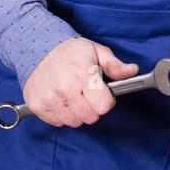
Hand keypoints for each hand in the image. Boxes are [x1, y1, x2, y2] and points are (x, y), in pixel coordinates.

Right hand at [21, 37, 138, 127]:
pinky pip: (56, 122)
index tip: (103, 94)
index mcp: (83, 74)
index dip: (107, 101)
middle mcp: (64, 88)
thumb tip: (133, 70)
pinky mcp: (36, 105)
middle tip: (88, 95)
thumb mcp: (97, 51)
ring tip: (74, 96)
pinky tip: (61, 99)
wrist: (38, 47)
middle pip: (90, 118)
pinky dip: (61, 115)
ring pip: (73, 122)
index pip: (104, 106)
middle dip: (93, 108)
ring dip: (77, 113)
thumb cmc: (70, 51)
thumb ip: (115, 65)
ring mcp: (48, 98)